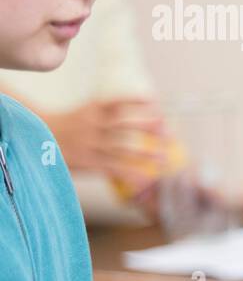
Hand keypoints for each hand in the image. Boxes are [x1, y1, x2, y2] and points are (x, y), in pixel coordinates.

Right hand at [44, 97, 168, 195]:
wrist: (36, 139)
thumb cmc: (69, 127)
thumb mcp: (86, 112)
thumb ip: (108, 111)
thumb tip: (145, 108)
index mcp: (92, 109)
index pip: (118, 102)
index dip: (137, 102)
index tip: (156, 103)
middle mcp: (92, 125)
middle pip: (124, 124)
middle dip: (148, 127)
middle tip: (168, 131)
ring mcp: (90, 144)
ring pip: (122, 148)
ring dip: (145, 154)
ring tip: (164, 158)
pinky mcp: (88, 162)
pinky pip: (113, 168)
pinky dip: (130, 174)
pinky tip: (145, 179)